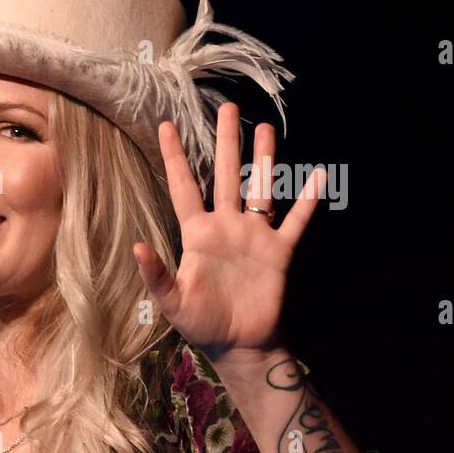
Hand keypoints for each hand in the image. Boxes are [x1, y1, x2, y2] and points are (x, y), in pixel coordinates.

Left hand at [133, 102, 324, 364]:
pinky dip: (307, 200)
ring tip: (266, 127)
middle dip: (226, 142)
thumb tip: (137, 245)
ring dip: (264, 159)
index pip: (184, 187)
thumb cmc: (201, 323)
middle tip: (228, 108)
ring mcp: (254, 236)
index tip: (166, 126)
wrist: (238, 344)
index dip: (175, 158)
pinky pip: (296, 221)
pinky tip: (316, 175)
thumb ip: (156, 274)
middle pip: (226, 176)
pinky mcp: (278, 251)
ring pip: (260, 188)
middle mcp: (226, 227)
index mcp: (198, 234)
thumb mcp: (172, 301)